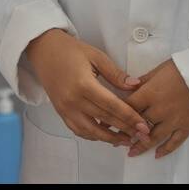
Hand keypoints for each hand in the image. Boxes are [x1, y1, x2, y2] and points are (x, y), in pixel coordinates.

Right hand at [24, 28, 150, 146]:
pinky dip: (92, 135)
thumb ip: (116, 74)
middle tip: (142, 136)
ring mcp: (65, 108)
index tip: (144, 126)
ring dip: (110, 138)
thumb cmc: (70, 50)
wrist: (44, 50)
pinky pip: (78, 130)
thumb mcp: (96, 56)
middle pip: (105, 120)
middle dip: (126, 130)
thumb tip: (135, 86)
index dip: (130, 118)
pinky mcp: (61, 112)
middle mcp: (73, 100)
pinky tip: (104, 135)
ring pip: (91, 131)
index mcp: (84, 85)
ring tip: (126, 139)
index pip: (113, 106)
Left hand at [125, 59, 188, 158]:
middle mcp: (159, 109)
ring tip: (131, 152)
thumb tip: (130, 86)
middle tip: (115, 139)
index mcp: (150, 93)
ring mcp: (173, 120)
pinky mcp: (187, 126)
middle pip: (137, 124)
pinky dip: (165, 150)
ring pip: (153, 137)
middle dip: (126, 132)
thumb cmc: (186, 67)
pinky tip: (157, 155)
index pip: (128, 106)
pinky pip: (174, 142)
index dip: (116, 113)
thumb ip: (145, 80)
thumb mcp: (161, 68)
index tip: (107, 119)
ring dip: (141, 146)